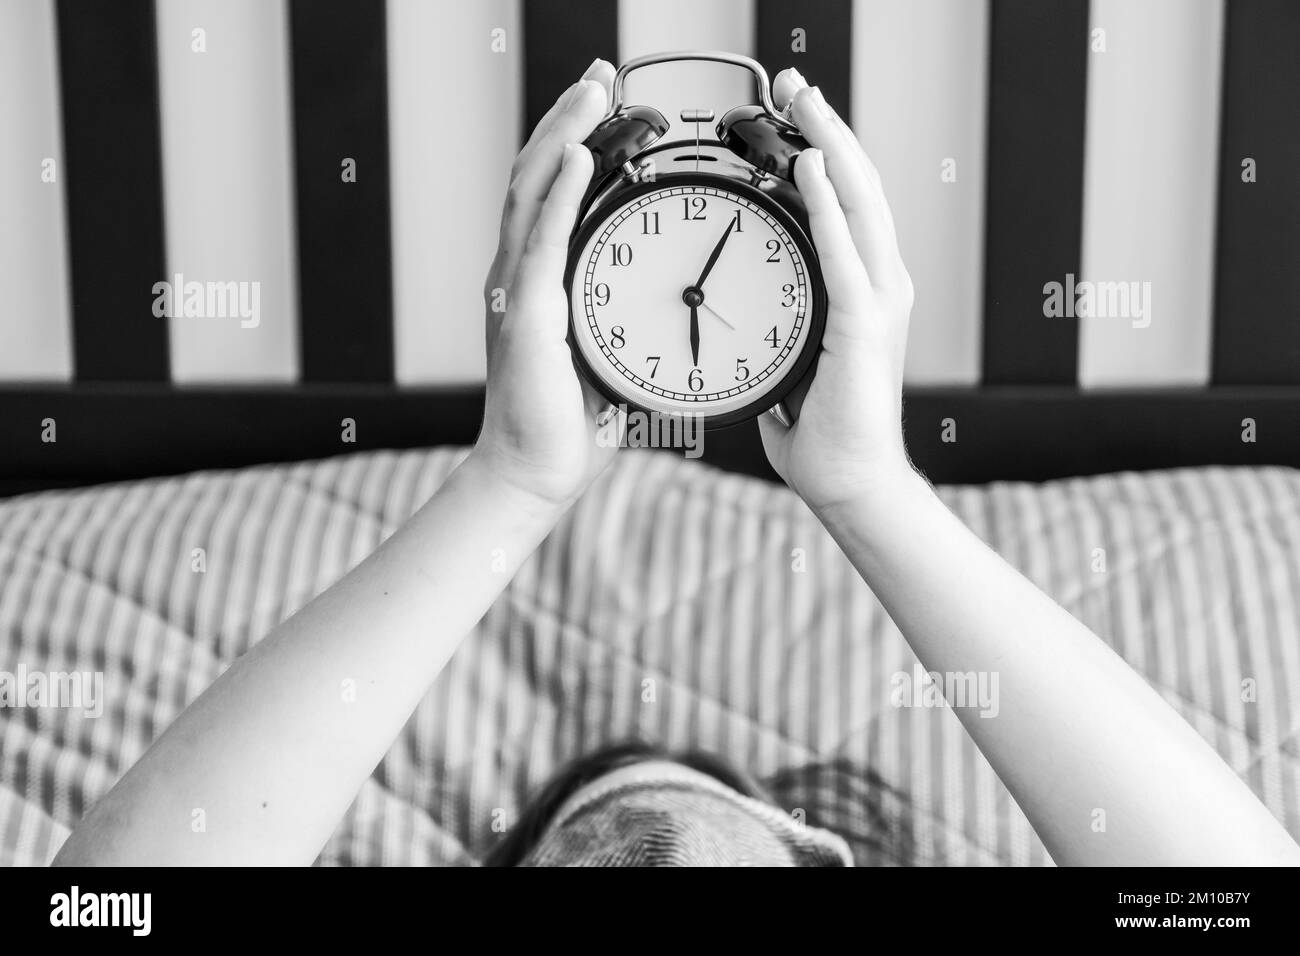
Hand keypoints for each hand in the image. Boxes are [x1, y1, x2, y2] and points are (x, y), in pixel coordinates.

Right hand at [472, 60, 624, 512]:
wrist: (537, 469)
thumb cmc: (573, 420)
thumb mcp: (606, 349)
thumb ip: (622, 312)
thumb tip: (672, 293)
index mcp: (538, 279)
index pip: (550, 193)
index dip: (572, 141)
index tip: (604, 104)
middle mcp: (518, 274)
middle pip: (536, 175)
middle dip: (567, 119)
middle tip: (600, 77)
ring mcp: (516, 291)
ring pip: (531, 193)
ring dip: (562, 136)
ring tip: (592, 95)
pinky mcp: (526, 315)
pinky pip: (542, 242)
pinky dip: (561, 196)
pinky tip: (580, 160)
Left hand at [757, 70, 917, 517]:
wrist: (849, 481)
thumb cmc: (819, 430)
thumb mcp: (789, 361)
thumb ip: (774, 328)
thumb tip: (737, 312)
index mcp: (861, 288)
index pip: (846, 204)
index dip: (825, 152)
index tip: (792, 115)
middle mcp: (880, 282)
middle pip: (858, 186)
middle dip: (827, 127)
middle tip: (795, 83)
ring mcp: (879, 299)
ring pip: (859, 203)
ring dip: (831, 144)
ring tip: (803, 100)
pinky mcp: (862, 323)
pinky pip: (843, 252)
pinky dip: (827, 205)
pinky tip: (812, 166)